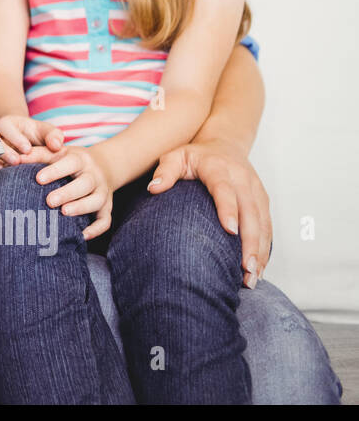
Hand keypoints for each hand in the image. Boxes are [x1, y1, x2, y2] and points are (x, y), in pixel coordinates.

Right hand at [0, 115, 65, 171]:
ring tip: (3, 173)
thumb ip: (54, 136)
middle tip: (16, 161)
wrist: (20, 143)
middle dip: (3, 151)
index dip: (16, 138)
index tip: (27, 149)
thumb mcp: (46, 131)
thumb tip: (57, 146)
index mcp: (6, 124)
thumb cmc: (35, 136)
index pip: (6, 127)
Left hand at [35, 145, 112, 239]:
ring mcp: (103, 192)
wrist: (104, 166)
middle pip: (85, 183)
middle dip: (68, 192)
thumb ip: (38, 154)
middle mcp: (94, 176)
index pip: (70, 162)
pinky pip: (106, 220)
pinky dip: (96, 229)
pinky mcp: (107, 207)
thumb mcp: (57, 152)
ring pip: (97, 201)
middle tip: (49, 201)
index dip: (55, 171)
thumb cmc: (71, 161)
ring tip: (65, 213)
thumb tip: (15, 158)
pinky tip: (82, 235)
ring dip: (82, 208)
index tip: (38, 179)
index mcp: (81, 160)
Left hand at [150, 141, 271, 289]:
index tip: (230, 231)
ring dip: (260, 250)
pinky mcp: (263, 200)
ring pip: (263, 222)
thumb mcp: (175, 156)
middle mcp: (242, 179)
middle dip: (250, 241)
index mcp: (219, 167)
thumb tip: (154, 188)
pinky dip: (265, 247)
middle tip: (246, 268)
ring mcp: (255, 190)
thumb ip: (165, 170)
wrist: (224, 143)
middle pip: (250, 211)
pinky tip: (260, 268)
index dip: (228, 209)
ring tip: (252, 276)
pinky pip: (267, 226)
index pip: (225, 189)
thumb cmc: (195, 154)